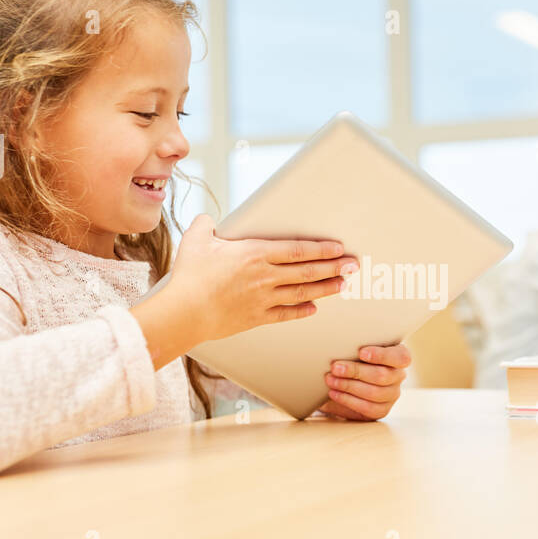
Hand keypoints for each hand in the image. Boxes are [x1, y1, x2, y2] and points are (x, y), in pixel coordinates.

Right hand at [132, 214, 358, 368]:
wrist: (184, 313)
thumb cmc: (189, 277)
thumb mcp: (196, 240)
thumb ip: (206, 225)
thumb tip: (208, 220)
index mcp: (254, 254)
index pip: (297, 250)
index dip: (321, 249)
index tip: (338, 247)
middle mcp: (265, 277)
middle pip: (307, 271)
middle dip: (333, 267)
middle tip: (353, 265)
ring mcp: (263, 299)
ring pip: (302, 293)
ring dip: (325, 289)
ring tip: (342, 285)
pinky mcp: (256, 318)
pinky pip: (285, 314)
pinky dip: (301, 311)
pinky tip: (313, 309)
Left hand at [316, 344, 411, 420]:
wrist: (345, 379)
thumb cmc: (352, 358)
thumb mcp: (355, 348)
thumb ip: (355, 346)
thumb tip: (339, 345)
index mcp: (398, 355)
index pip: (400, 357)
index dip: (382, 355)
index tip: (361, 352)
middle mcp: (398, 375)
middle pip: (382, 375)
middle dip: (355, 371)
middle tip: (335, 367)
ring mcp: (392, 394)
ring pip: (374, 393)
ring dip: (348, 386)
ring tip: (331, 380)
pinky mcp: (382, 410)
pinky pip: (368, 408)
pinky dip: (348, 400)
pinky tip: (334, 393)